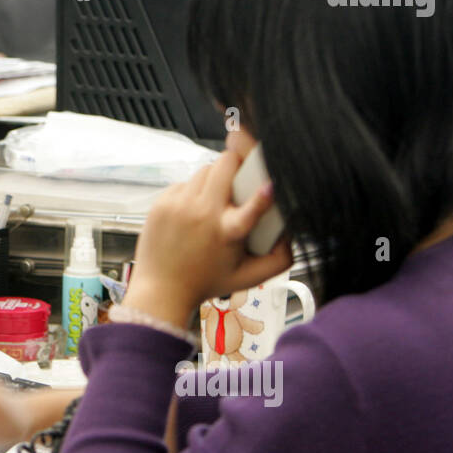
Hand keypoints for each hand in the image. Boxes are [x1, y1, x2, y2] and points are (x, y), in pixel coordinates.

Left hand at [124, 150, 292, 327]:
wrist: (162, 289)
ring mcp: (179, 205)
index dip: (263, 195)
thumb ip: (280, 259)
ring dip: (214, 179)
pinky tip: (194, 210)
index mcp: (227, 232)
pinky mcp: (162, 202)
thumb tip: (291, 232)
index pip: (251, 207)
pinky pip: (185, 182)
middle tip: (240, 176)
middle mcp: (202, 214)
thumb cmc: (207, 281)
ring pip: (205, 169)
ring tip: (215, 199)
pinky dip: (193, 191)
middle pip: (225, 164)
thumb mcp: (249, 276)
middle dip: (237, 165)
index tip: (271, 185)